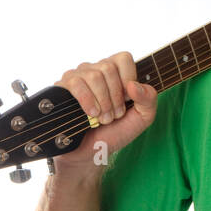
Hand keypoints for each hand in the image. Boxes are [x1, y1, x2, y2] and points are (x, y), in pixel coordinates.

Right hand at [52, 52, 158, 170]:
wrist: (92, 152)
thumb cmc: (117, 131)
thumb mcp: (143, 117)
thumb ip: (149, 99)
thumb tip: (133, 85)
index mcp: (116, 72)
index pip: (123, 58)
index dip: (128, 78)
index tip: (128, 100)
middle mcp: (95, 70)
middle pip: (108, 67)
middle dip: (115, 96)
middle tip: (114, 115)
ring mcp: (77, 77)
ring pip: (93, 75)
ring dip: (103, 101)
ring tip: (103, 118)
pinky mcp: (62, 88)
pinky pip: (75, 83)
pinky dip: (87, 101)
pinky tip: (91, 114)